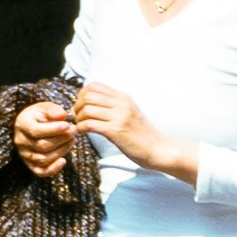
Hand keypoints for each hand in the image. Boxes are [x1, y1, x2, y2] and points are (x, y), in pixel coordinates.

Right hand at [14, 93, 80, 173]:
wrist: (33, 125)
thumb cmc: (40, 116)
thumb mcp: (44, 108)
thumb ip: (52, 110)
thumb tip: (62, 115)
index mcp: (22, 125)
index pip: (36, 131)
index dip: (53, 129)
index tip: (68, 125)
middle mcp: (20, 141)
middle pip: (42, 145)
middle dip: (62, 139)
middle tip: (74, 131)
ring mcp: (24, 154)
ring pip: (43, 158)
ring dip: (62, 151)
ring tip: (72, 140)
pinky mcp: (30, 164)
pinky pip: (40, 172)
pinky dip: (53, 169)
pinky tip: (64, 161)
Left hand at [70, 78, 199, 182]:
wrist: (160, 149)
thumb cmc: (141, 133)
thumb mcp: (129, 112)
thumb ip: (113, 105)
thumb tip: (89, 100)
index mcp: (123, 98)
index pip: (94, 86)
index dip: (81, 94)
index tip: (81, 106)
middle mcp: (122, 104)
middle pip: (87, 96)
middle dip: (77, 106)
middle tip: (77, 116)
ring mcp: (120, 117)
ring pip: (87, 109)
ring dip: (79, 118)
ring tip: (81, 125)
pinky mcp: (116, 131)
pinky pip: (90, 124)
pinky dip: (81, 128)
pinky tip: (83, 132)